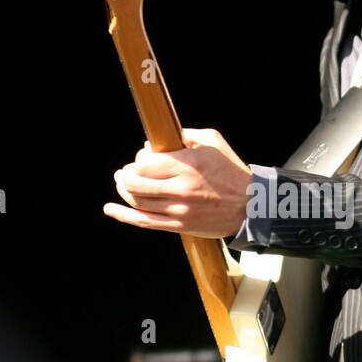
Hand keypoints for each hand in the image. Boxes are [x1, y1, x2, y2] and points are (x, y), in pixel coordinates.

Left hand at [104, 129, 251, 237]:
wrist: (251, 205)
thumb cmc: (231, 171)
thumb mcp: (213, 142)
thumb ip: (184, 135)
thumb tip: (155, 142)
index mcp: (188, 165)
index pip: (145, 162)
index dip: (139, 158)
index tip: (145, 156)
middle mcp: (181, 189)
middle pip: (134, 183)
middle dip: (125, 174)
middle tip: (127, 171)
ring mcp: (179, 210)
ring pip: (136, 201)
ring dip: (123, 190)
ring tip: (122, 183)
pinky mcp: (179, 226)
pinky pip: (144, 222)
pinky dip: (123, 215)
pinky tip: (110, 209)